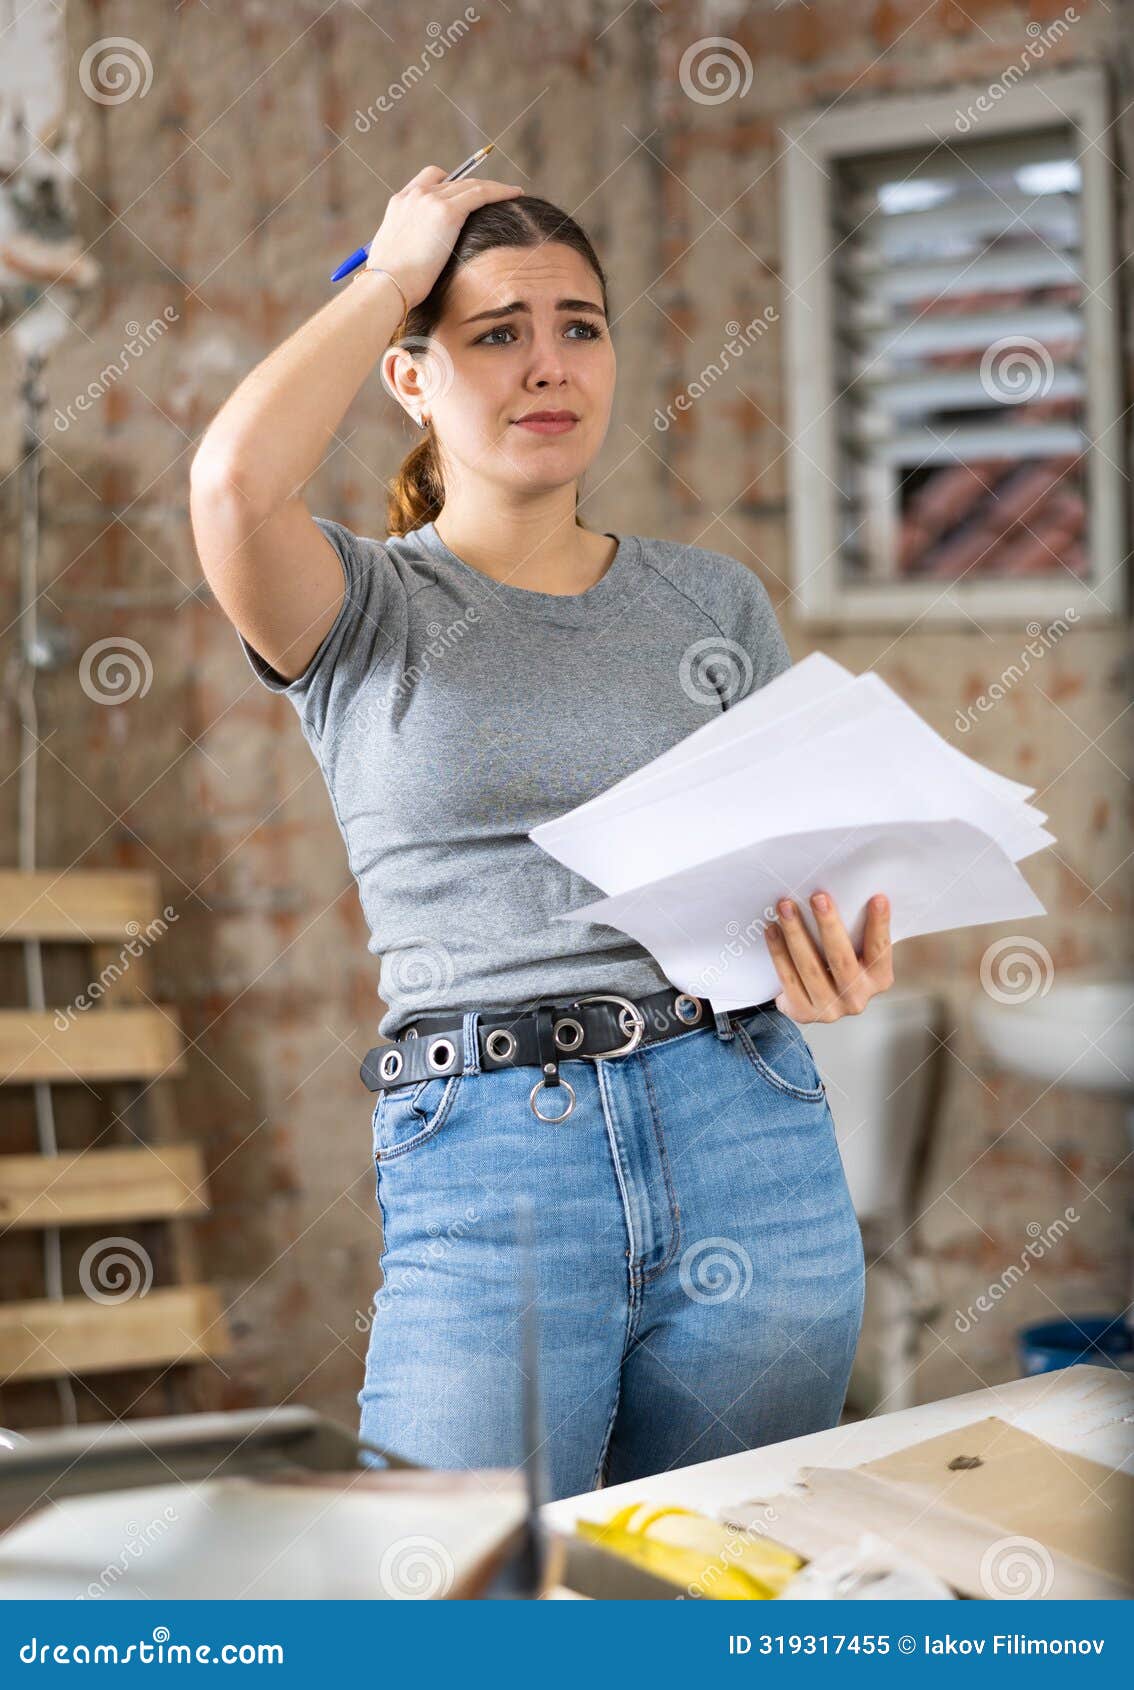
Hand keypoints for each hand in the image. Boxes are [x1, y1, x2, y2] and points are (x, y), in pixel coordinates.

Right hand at [365, 165, 524, 309]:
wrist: (386, 285)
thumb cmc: (389, 284)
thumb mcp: (392, 258)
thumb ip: (406, 247)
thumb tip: (414, 259)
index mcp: (399, 203)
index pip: (430, 180)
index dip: (451, 184)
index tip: (466, 195)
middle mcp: (414, 195)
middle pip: (453, 180)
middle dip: (475, 187)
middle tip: (495, 196)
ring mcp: (430, 200)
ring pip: (470, 185)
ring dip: (492, 187)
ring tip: (511, 193)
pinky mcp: (446, 211)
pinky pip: (481, 193)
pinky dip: (500, 190)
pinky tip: (515, 194)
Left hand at [764, 891, 893, 1022]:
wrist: (816, 1001)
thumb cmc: (839, 965)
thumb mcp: (857, 951)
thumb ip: (857, 930)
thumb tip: (848, 890)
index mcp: (878, 979)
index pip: (880, 949)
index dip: (879, 925)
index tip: (877, 899)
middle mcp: (856, 998)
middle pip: (841, 959)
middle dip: (829, 925)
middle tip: (818, 897)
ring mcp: (830, 1009)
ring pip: (810, 967)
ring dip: (796, 933)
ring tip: (786, 907)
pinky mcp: (803, 1013)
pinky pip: (788, 978)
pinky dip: (778, 952)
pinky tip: (772, 930)